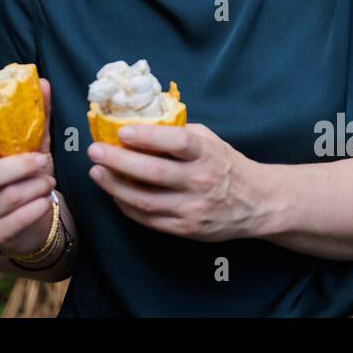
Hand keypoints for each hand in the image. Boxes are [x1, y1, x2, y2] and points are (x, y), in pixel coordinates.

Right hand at [0, 78, 55, 256]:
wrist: (28, 220)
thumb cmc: (23, 176)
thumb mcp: (30, 146)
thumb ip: (34, 117)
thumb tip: (43, 83)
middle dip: (17, 167)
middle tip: (42, 161)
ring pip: (6, 198)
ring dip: (35, 187)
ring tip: (49, 181)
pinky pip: (16, 221)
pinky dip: (36, 208)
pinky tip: (45, 201)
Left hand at [87, 123, 259, 241]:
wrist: (257, 203)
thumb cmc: (226, 165)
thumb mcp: (210, 140)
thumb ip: (179, 132)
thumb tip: (140, 123)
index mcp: (207, 154)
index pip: (176, 142)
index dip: (148, 136)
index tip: (122, 131)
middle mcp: (201, 181)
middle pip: (154, 172)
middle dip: (118, 161)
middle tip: (95, 151)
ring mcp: (193, 208)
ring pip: (146, 200)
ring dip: (115, 187)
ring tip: (97, 173)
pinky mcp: (187, 229)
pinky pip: (149, 220)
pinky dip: (128, 207)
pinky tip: (115, 194)